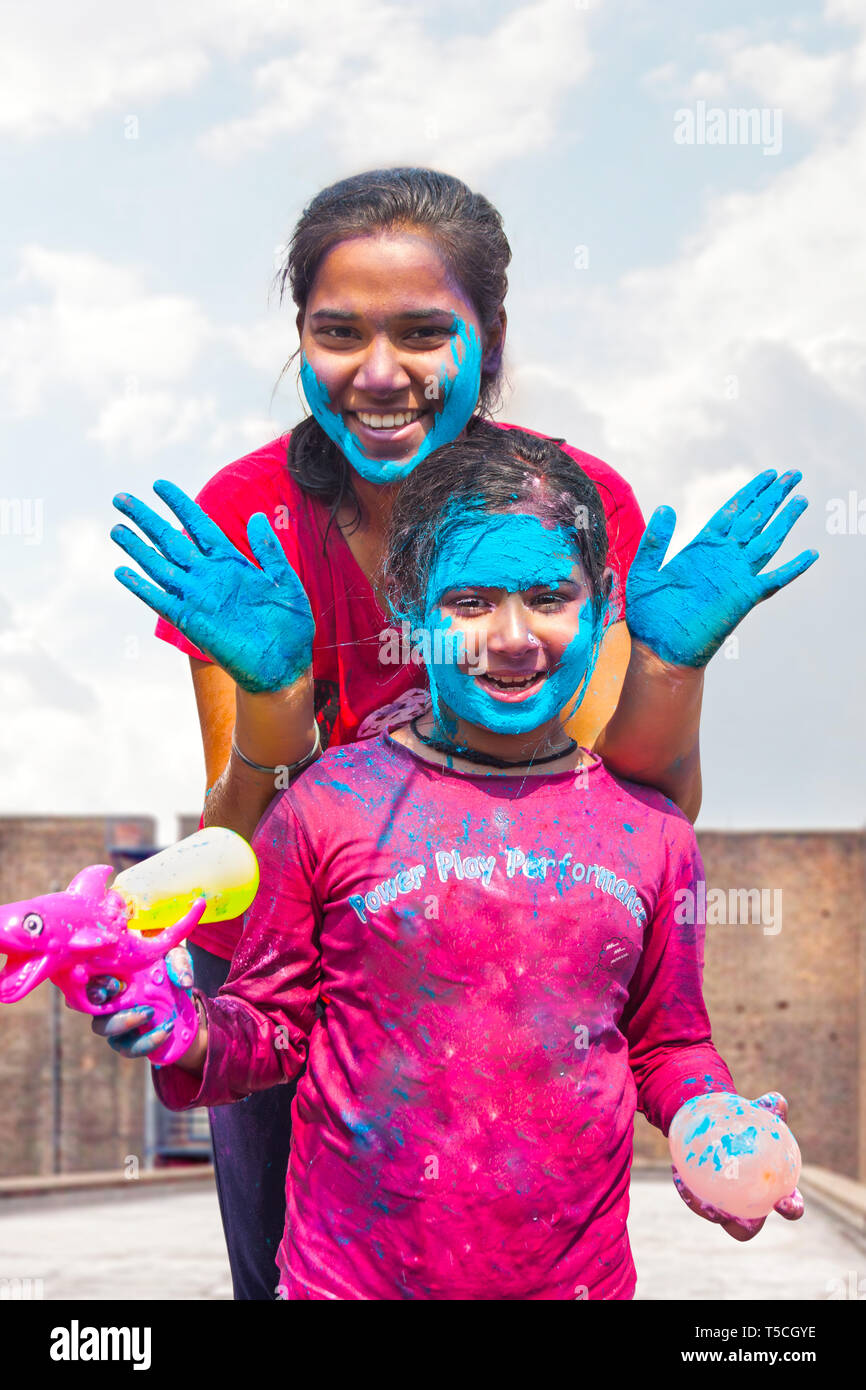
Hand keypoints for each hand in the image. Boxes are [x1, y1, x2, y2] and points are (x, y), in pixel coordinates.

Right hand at [90, 946, 195, 1058]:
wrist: (184, 1000)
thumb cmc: (170, 970)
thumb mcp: (177, 959)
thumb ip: (178, 963)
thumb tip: (183, 982)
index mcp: (111, 976)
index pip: (90, 980)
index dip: (95, 984)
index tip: (114, 984)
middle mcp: (107, 1000)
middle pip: (92, 1006)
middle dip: (103, 1002)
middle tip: (126, 994)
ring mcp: (114, 1023)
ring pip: (104, 1028)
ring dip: (125, 1022)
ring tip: (150, 1012)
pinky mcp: (128, 1041)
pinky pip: (129, 1047)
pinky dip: (147, 1041)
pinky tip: (166, 1029)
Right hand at [111, 481, 314, 692]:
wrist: (284, 665)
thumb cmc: (290, 625)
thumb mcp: (286, 582)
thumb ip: (269, 552)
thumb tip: (258, 517)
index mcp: (232, 562)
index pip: (199, 526)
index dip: (179, 504)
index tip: (158, 485)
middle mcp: (209, 577)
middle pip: (171, 540)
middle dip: (146, 519)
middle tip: (121, 498)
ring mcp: (198, 598)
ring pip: (160, 566)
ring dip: (138, 549)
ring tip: (116, 529)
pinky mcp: (192, 622)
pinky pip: (161, 601)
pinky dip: (142, 587)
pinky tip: (123, 572)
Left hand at [627, 470, 817, 665]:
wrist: (659, 650)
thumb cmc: (649, 615)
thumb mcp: (645, 571)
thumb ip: (656, 540)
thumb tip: (667, 506)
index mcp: (701, 548)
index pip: (732, 512)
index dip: (750, 493)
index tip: (768, 475)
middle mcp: (723, 559)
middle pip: (754, 520)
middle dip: (773, 497)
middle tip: (794, 474)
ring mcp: (735, 577)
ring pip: (767, 542)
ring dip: (785, 521)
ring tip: (801, 499)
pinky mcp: (743, 598)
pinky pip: (774, 580)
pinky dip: (793, 568)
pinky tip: (810, 554)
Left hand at [672, 1092, 804, 1240]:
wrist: (720, 1126)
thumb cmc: (748, 1124)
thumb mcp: (758, 1113)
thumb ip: (769, 1109)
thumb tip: (776, 1100)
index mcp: (776, 1189)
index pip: (791, 1207)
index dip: (791, 1209)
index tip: (784, 1203)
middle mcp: (752, 1206)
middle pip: (749, 1228)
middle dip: (744, 1227)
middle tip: (729, 1209)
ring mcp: (727, 1207)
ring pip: (716, 1217)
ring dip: (704, 1207)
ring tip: (692, 1188)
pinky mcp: (704, 1201)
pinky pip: (694, 1200)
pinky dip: (687, 1189)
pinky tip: (678, 1170)